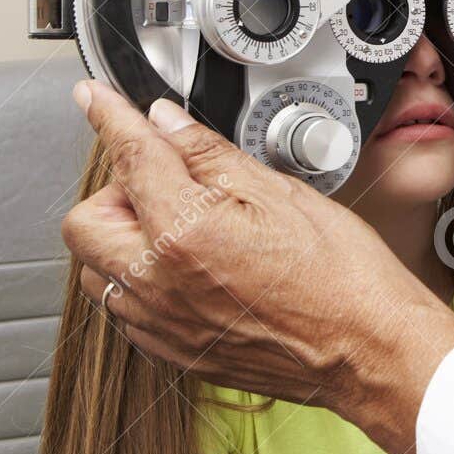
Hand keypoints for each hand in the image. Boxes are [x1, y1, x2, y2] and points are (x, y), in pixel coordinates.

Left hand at [61, 81, 453, 453]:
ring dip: (122, 239)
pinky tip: (190, 269)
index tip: (96, 100)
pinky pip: (126, 310)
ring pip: (97, 271)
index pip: (129, 157)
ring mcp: (162, 325)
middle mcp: (159, 285)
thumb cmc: (342, 278)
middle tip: (162, 181)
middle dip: (115, 192)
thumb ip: (211, 155)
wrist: (369, 350)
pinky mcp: (173, 353)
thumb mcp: (281, 192)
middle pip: (84, 223)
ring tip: (178, 228)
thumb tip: (168, 124)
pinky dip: (142, 281)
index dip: (109, 118)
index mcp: (184, 234)